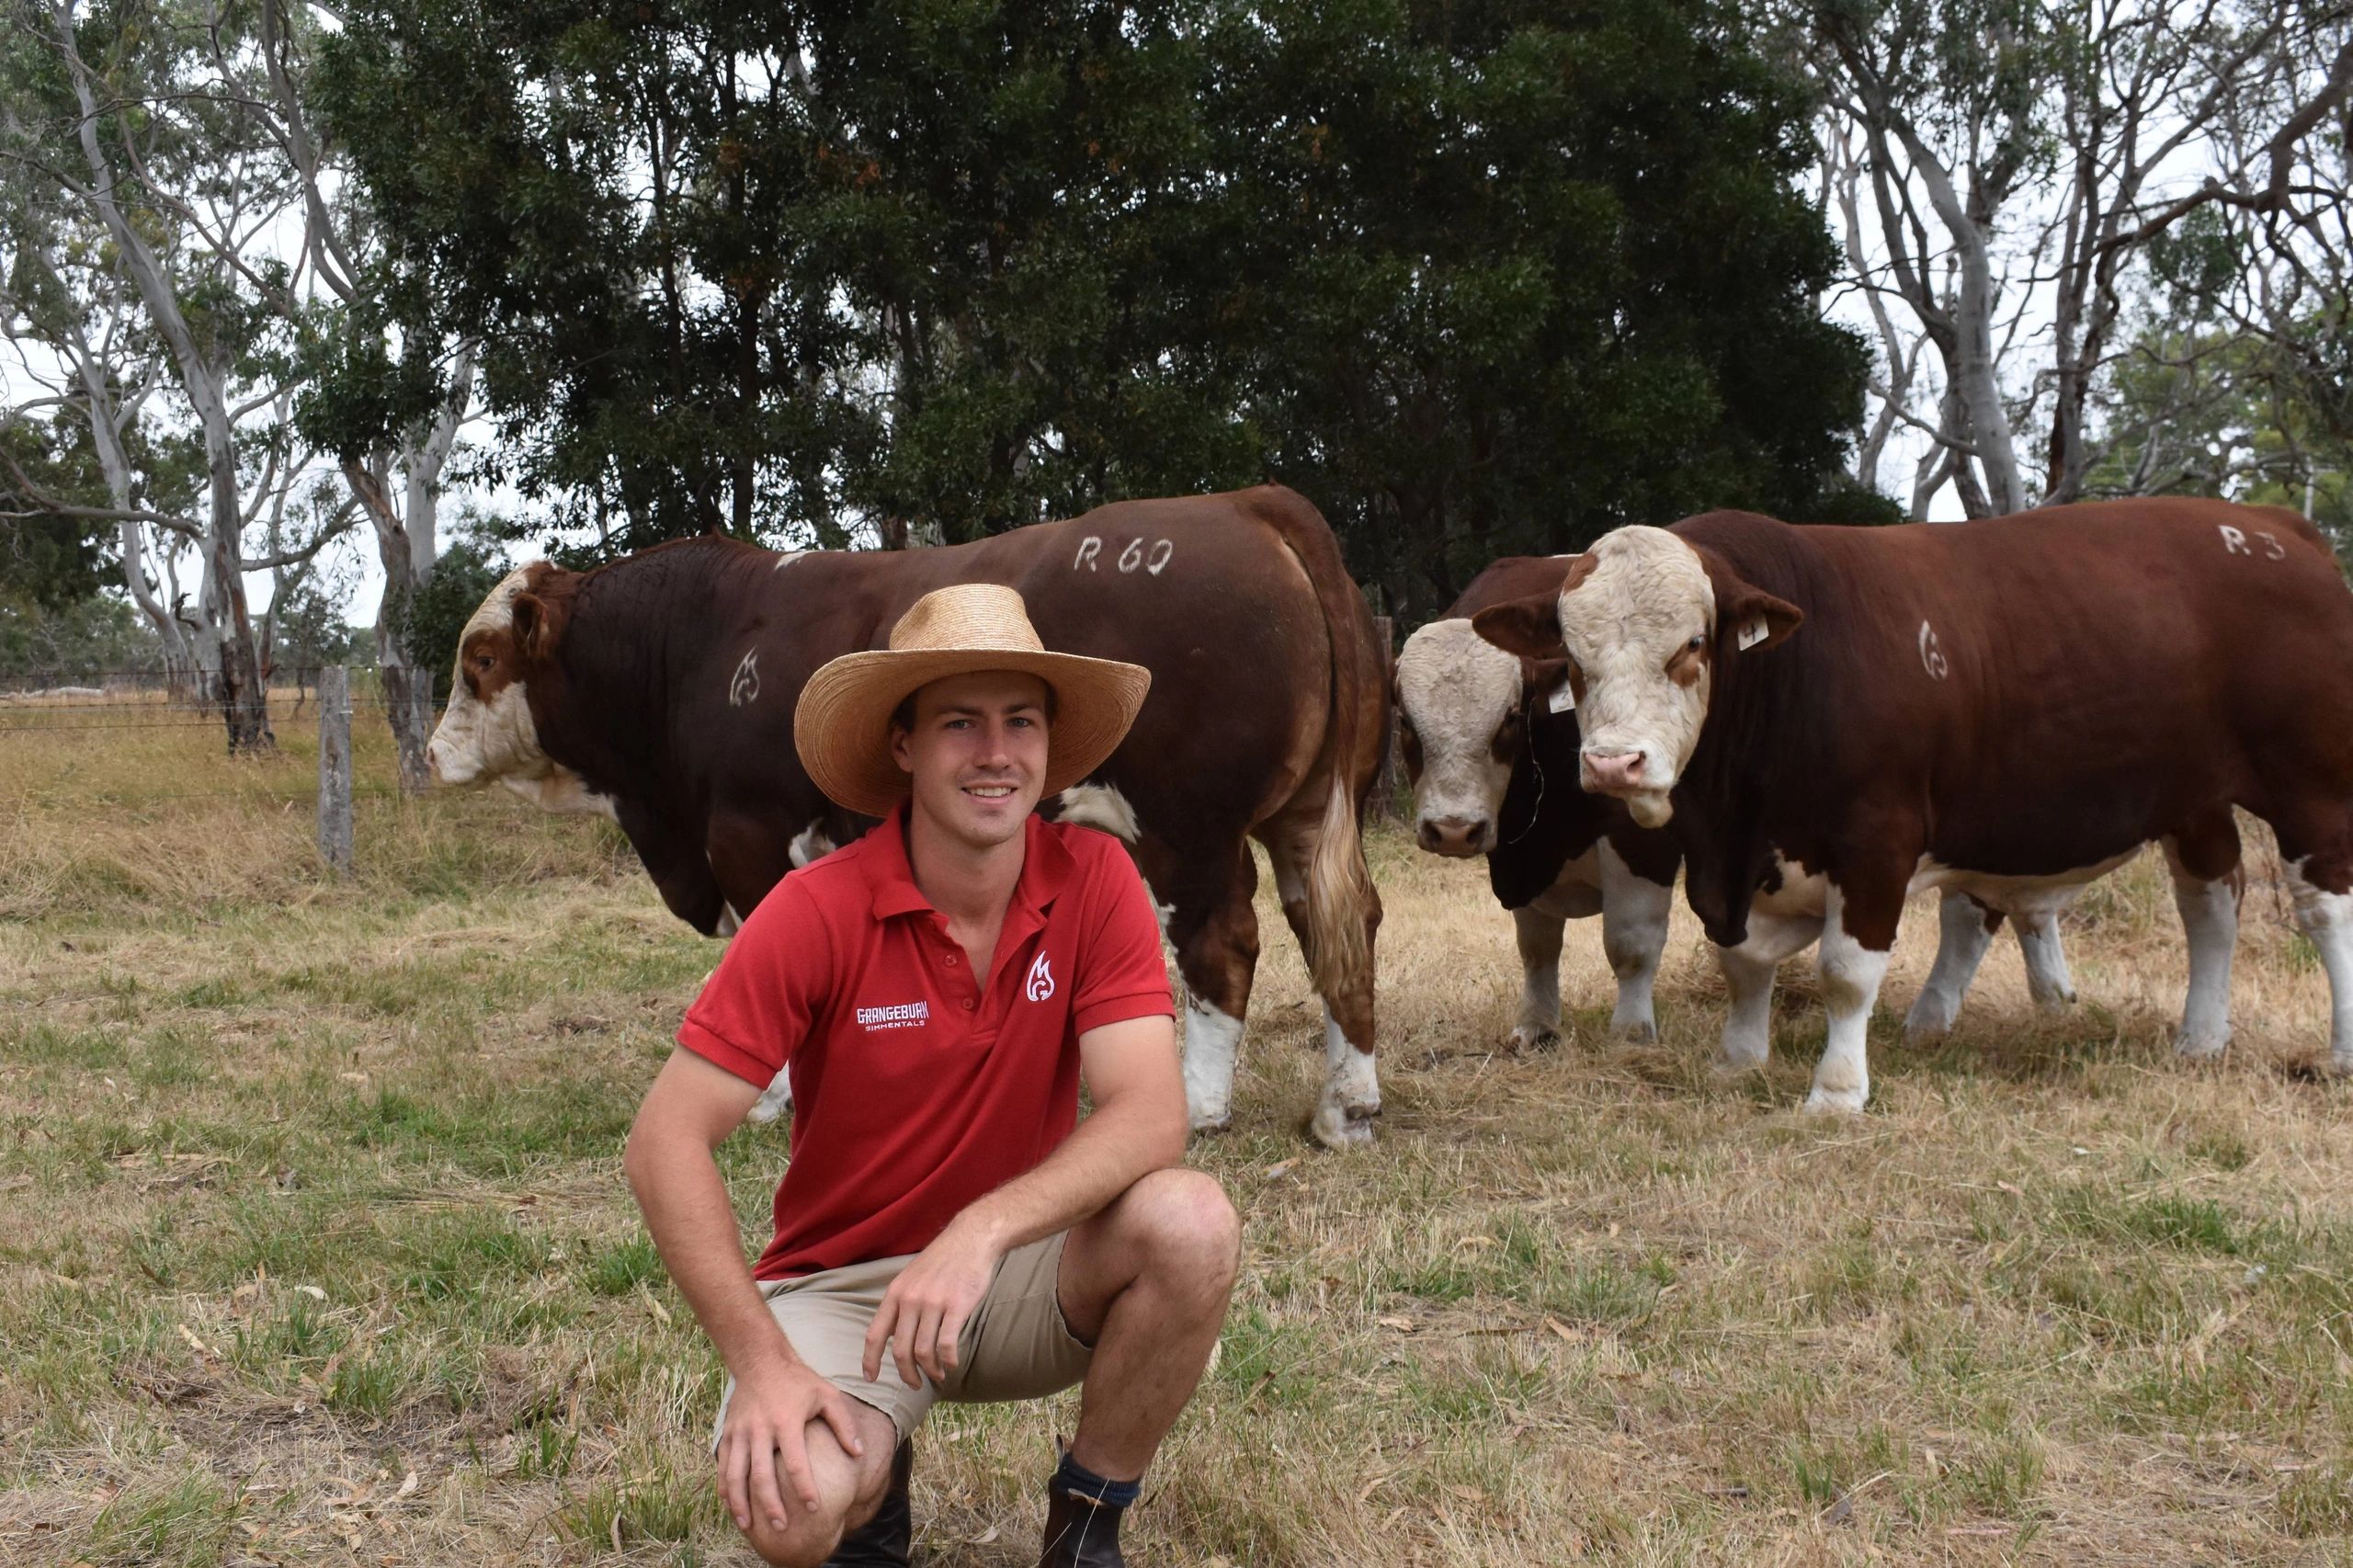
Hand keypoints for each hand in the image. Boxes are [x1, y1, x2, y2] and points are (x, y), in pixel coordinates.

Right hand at [715, 1353, 866, 1533]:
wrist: (760, 1359)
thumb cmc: (799, 1380)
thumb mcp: (827, 1395)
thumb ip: (844, 1424)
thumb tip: (858, 1453)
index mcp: (787, 1421)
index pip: (796, 1463)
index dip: (804, 1489)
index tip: (813, 1508)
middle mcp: (760, 1429)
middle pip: (762, 1475)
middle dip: (771, 1505)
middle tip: (782, 1528)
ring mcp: (740, 1432)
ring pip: (736, 1474)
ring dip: (740, 1502)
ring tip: (749, 1525)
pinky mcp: (727, 1432)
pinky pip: (723, 1465)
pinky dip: (724, 1487)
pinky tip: (731, 1505)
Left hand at [861, 1221, 1002, 1388]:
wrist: (971, 1238)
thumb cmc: (942, 1261)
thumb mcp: (910, 1277)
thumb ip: (899, 1304)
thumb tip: (889, 1335)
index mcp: (895, 1293)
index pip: (874, 1334)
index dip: (870, 1360)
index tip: (870, 1378)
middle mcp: (910, 1300)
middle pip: (900, 1351)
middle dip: (907, 1374)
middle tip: (915, 1384)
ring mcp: (933, 1303)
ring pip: (924, 1351)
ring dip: (931, 1370)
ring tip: (938, 1375)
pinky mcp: (957, 1306)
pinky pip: (947, 1344)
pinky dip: (949, 1361)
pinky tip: (953, 1363)